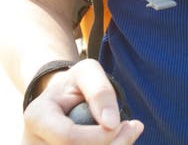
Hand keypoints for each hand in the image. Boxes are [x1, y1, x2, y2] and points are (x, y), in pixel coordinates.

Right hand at [22, 59, 143, 143]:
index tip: (121, 124)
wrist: (59, 101)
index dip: (99, 136)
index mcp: (37, 117)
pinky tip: (116, 141)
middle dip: (111, 144)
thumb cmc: (74, 83)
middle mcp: (33, 143)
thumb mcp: (87, 72)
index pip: (68, 137)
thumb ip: (100, 91)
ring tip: (127, 133)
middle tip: (133, 128)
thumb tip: (112, 123)